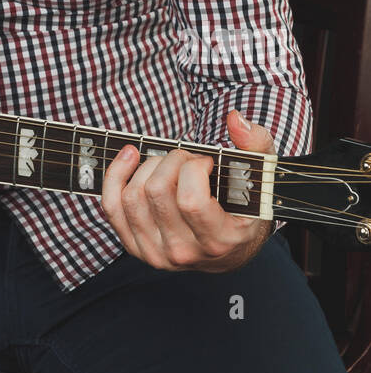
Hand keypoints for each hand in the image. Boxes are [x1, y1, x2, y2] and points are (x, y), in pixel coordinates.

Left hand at [100, 109, 274, 272]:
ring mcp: (156, 253)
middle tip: (188, 160)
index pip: (190, 200)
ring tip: (169, 164)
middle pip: (157, 191)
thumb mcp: (260, 178)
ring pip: (132, 196)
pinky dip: (116, 175)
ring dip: (148, 166)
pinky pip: (111, 206)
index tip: (206, 162)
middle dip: (172, 160)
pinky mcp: (135, 246)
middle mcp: (184, 253)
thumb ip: (255, 145)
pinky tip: (130, 158)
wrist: (229, 248)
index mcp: (219, 240)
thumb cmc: (243, 208)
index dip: (194, 168)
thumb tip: (234, 120)